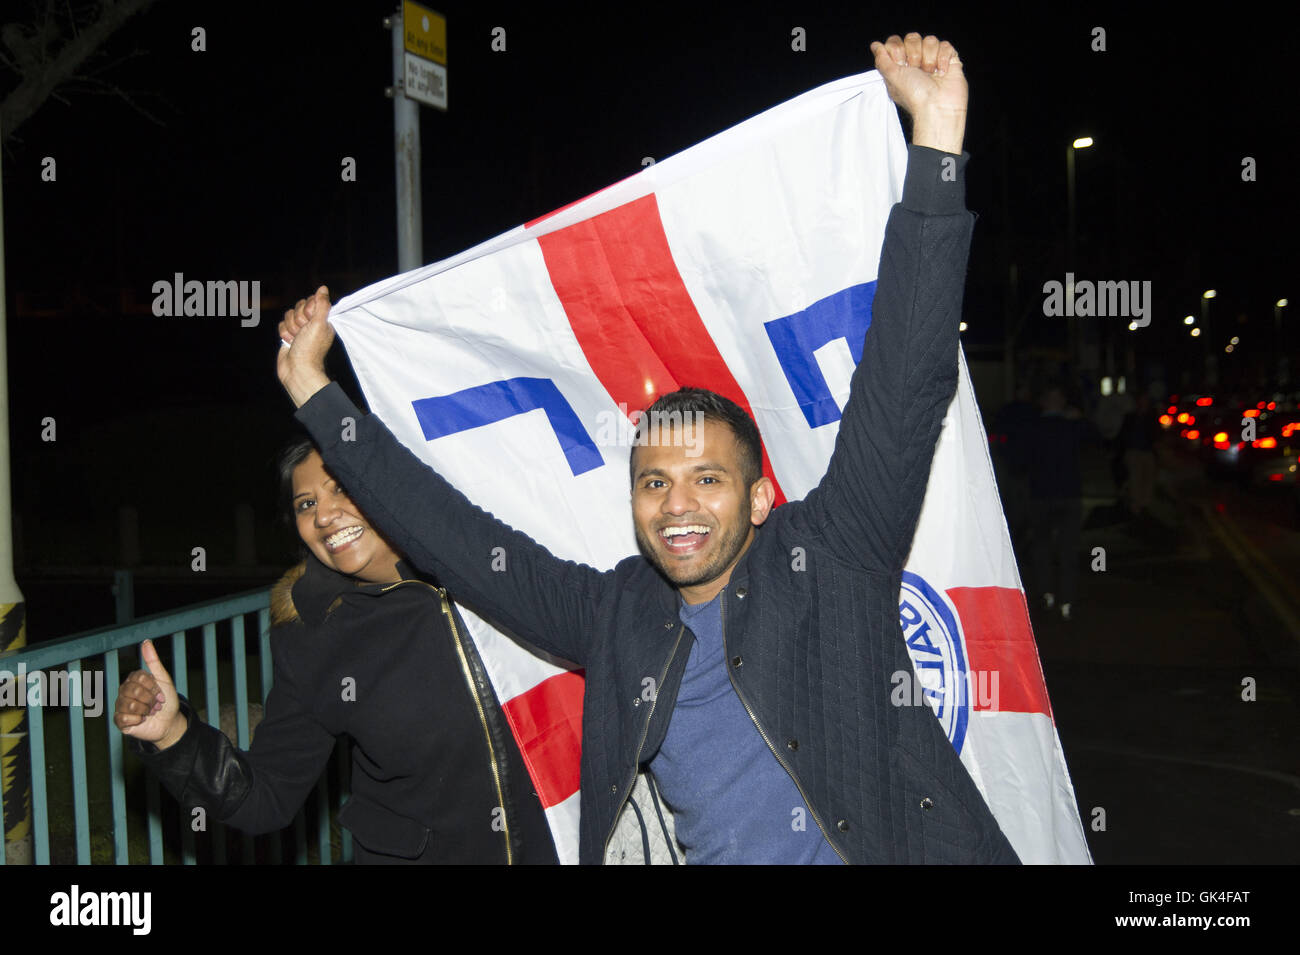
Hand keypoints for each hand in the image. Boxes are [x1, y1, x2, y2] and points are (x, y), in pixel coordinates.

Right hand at [114, 639, 186, 748]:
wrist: (169, 722)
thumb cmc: (167, 700)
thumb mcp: (164, 679)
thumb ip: (153, 661)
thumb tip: (146, 641)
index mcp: (133, 680)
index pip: (138, 678)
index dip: (153, 687)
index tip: (160, 693)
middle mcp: (124, 691)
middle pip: (132, 691)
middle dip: (150, 699)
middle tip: (156, 704)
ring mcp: (120, 706)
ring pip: (128, 705)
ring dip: (145, 710)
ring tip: (150, 712)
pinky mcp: (120, 721)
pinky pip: (123, 718)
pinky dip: (138, 720)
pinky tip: (142, 720)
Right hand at [276, 286, 335, 406]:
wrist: (297, 369)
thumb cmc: (311, 349)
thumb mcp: (320, 323)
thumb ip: (322, 304)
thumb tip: (323, 288)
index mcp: (323, 320)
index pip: (312, 301)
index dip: (308, 309)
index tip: (310, 320)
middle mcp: (312, 323)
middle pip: (299, 307)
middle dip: (298, 320)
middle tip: (303, 332)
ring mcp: (300, 330)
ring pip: (288, 315)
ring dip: (291, 328)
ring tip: (296, 339)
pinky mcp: (289, 335)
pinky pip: (281, 324)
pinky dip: (284, 333)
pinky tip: (290, 343)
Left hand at [870, 33, 966, 153]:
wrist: (937, 106)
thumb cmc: (914, 96)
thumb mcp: (891, 77)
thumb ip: (881, 59)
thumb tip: (875, 45)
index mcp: (900, 66)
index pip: (895, 42)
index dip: (897, 48)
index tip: (900, 63)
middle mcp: (916, 62)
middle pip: (913, 37)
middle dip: (914, 53)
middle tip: (916, 69)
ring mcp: (933, 60)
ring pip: (930, 40)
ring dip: (929, 58)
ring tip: (930, 73)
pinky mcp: (949, 60)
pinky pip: (945, 45)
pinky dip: (943, 59)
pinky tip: (941, 72)